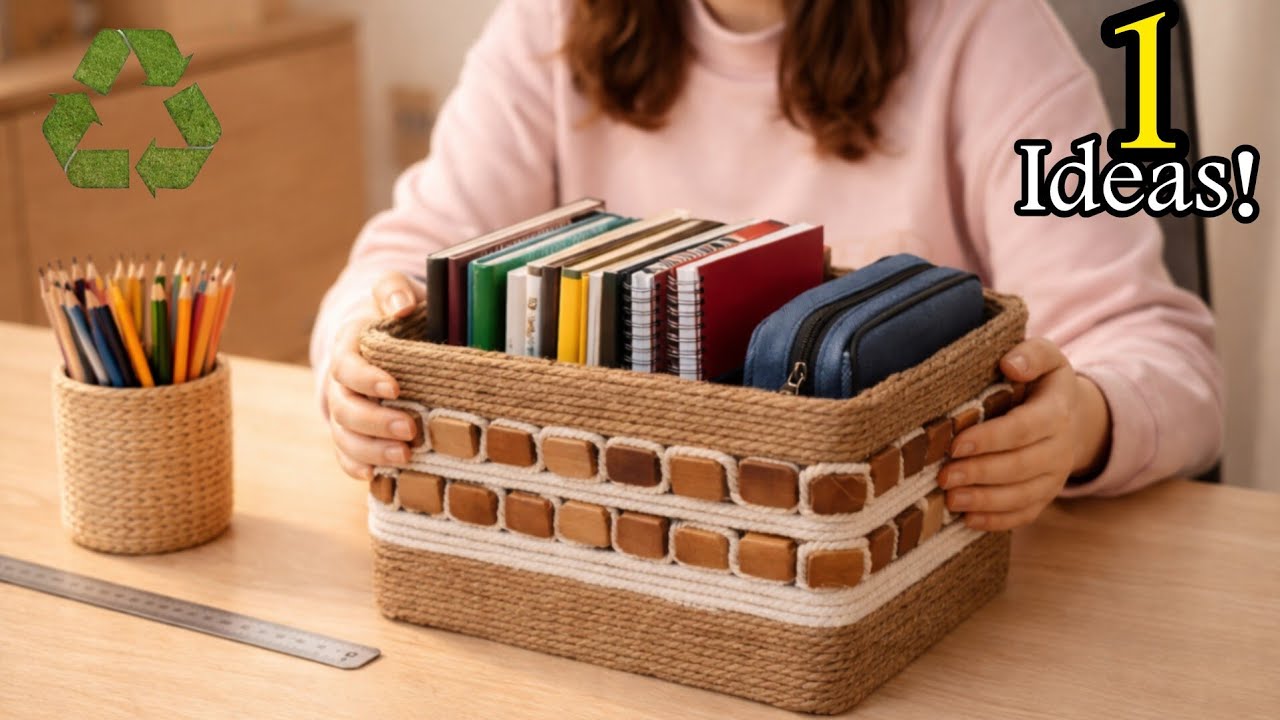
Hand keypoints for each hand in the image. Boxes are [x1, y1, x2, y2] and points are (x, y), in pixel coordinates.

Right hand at [325, 272, 424, 480]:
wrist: (382, 334)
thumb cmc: (393, 312)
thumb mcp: (394, 290)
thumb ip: (393, 288)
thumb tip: (401, 305)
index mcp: (348, 347)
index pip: (347, 366)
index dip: (366, 379)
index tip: (395, 388)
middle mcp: (340, 383)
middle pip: (345, 408)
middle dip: (375, 422)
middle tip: (410, 429)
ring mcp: (344, 410)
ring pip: (344, 436)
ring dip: (370, 449)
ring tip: (404, 456)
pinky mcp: (353, 431)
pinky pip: (345, 454)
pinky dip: (356, 466)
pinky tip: (376, 475)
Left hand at [937, 337, 1110, 530]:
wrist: (1070, 414)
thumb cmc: (1042, 382)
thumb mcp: (1045, 358)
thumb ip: (1032, 355)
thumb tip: (1011, 364)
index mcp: (1057, 412)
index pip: (1023, 429)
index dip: (990, 439)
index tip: (956, 444)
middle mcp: (1061, 448)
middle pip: (1020, 466)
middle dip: (979, 473)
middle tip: (944, 476)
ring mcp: (1054, 477)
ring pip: (1022, 496)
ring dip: (984, 501)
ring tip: (950, 499)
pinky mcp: (1045, 496)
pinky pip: (1025, 514)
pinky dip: (997, 521)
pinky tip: (967, 520)